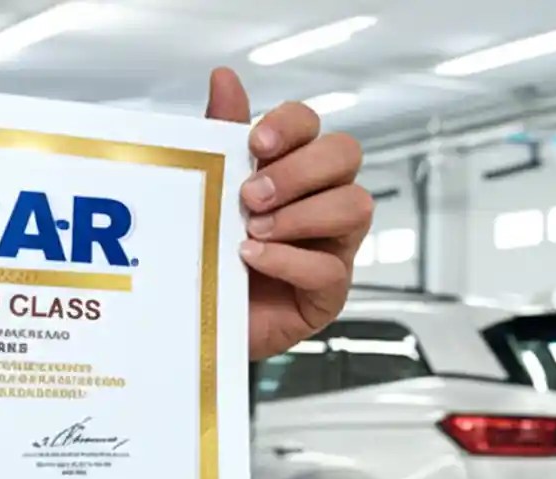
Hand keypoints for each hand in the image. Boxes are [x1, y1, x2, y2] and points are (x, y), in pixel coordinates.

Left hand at [205, 68, 372, 359]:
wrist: (201, 322)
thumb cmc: (213, 255)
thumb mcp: (210, 191)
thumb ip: (220, 136)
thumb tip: (224, 79)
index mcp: (295, 169)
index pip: (312, 126)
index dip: (290, 126)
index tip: (255, 144)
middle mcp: (323, 201)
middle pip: (345, 156)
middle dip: (298, 170)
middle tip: (251, 195)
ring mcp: (333, 246)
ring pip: (354, 206)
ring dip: (301, 213)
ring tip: (254, 229)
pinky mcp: (328, 292)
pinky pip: (329, 268)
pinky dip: (289, 259)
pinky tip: (254, 257)